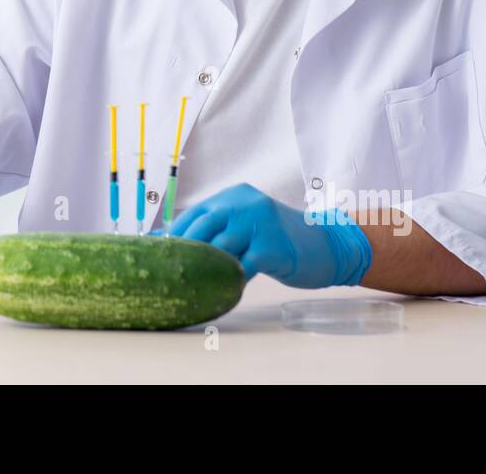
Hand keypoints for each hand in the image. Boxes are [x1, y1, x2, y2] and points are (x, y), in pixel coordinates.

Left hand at [169, 183, 371, 287]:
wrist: (327, 244)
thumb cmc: (279, 237)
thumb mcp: (248, 222)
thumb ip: (220, 228)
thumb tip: (175, 245)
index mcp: (235, 196)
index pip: (196, 212)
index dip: (175, 233)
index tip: (158, 252)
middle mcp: (245, 205)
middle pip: (203, 226)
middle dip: (183, 250)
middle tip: (168, 270)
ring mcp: (260, 225)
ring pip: (220, 248)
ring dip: (204, 267)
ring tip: (189, 283)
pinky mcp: (272, 248)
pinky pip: (242, 267)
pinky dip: (229, 279)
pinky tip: (222, 290)